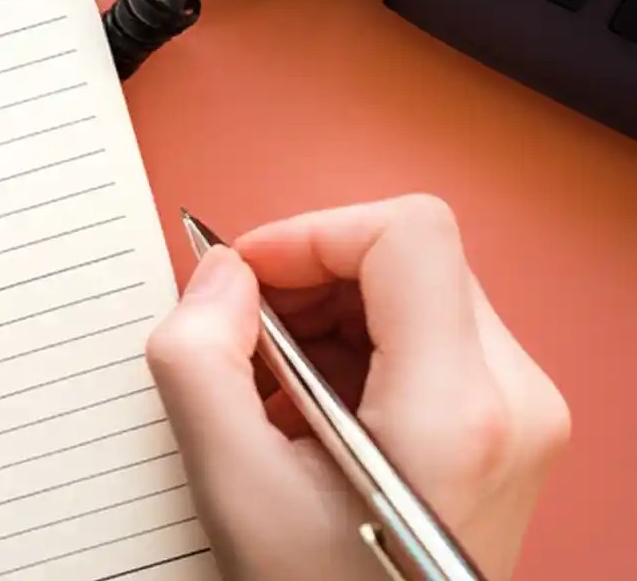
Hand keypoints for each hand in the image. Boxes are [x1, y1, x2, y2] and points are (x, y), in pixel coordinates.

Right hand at [146, 195, 570, 580]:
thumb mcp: (231, 487)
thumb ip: (199, 360)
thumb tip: (218, 277)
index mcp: (457, 408)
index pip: (408, 234)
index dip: (310, 233)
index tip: (246, 275)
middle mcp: (514, 399)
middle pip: (408, 258)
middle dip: (306, 280)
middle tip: (241, 337)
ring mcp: (521, 412)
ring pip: (413, 291)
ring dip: (323, 316)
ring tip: (269, 391)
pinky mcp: (507, 424)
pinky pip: (424, 335)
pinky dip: (352, 348)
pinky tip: (306, 410)